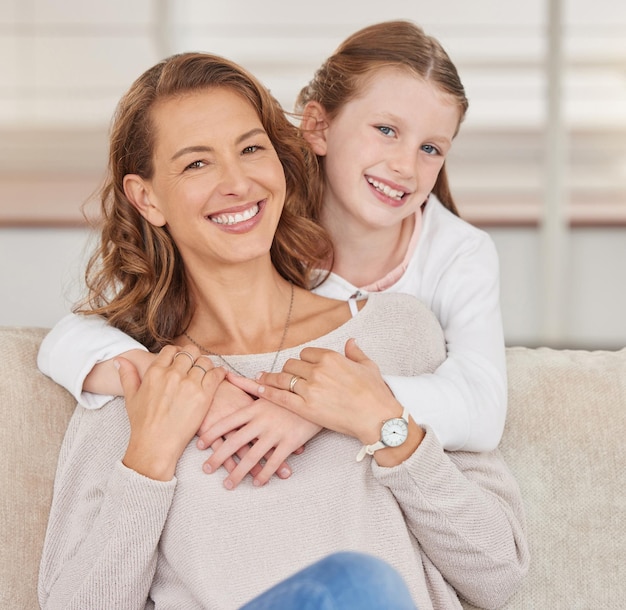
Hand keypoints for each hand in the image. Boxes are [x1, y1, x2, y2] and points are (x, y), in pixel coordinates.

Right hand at [119, 345, 224, 480]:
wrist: (156, 445)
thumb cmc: (142, 424)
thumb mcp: (130, 397)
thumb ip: (127, 375)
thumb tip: (119, 360)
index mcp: (155, 372)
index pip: (171, 350)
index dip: (177, 353)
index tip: (180, 360)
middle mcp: (173, 374)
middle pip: (190, 352)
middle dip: (193, 357)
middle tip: (194, 366)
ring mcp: (189, 384)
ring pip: (204, 361)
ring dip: (206, 365)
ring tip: (206, 373)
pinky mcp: (204, 395)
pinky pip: (217, 374)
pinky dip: (220, 372)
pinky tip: (219, 375)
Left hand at [196, 379, 296, 483]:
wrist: (317, 397)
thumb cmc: (290, 394)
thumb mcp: (267, 387)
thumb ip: (245, 383)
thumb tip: (228, 374)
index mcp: (254, 408)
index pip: (228, 422)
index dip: (212, 433)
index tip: (199, 444)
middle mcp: (262, 421)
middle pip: (235, 442)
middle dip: (218, 457)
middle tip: (206, 469)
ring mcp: (276, 432)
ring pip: (253, 456)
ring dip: (239, 472)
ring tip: (228, 484)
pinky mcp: (290, 442)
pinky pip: (274, 461)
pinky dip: (264, 474)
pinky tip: (257, 483)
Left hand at [228, 339, 402, 444]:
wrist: (376, 418)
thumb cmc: (375, 393)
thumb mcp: (368, 367)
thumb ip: (355, 353)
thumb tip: (351, 342)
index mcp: (331, 358)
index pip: (306, 353)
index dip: (303, 360)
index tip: (302, 365)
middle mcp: (318, 370)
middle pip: (292, 364)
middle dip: (288, 369)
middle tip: (285, 375)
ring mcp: (310, 389)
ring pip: (283, 378)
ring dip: (271, 378)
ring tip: (261, 378)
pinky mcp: (305, 407)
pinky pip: (280, 396)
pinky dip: (267, 392)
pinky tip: (259, 389)